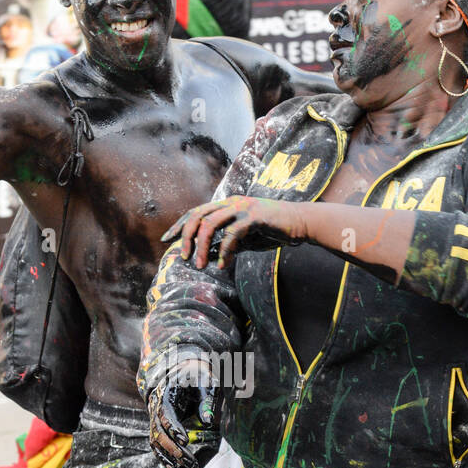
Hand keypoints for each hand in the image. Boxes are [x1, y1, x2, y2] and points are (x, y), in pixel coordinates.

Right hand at [147, 358, 217, 467]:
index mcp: (166, 392)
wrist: (183, 370)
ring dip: (169, 455)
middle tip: (189, 461)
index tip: (185, 441)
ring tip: (187, 466)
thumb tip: (208, 422)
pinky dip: (162, 455)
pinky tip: (173, 467)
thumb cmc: (197, 377)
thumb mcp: (205, 384)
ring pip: (155, 440)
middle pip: (158, 430)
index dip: (173, 428)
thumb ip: (206, 402)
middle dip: (173, 448)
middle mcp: (155, 405)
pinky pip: (155, 442)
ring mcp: (154, 416)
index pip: (165, 413)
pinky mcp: (158, 424)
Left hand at [161, 196, 306, 270]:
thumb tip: (210, 256)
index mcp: (226, 205)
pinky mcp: (254, 216)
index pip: (196, 212)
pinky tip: (222, 265)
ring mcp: (242, 207)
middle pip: (197, 215)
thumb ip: (227, 244)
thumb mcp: (245, 239)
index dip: (180, 225)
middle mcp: (231, 202)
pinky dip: (224, 251)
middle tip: (183, 257)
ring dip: (202, 246)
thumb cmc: (272, 231)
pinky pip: (232, 234)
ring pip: (210, 224)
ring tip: (200, 265)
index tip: (167, 240)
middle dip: (186, 236)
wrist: (299, 223)